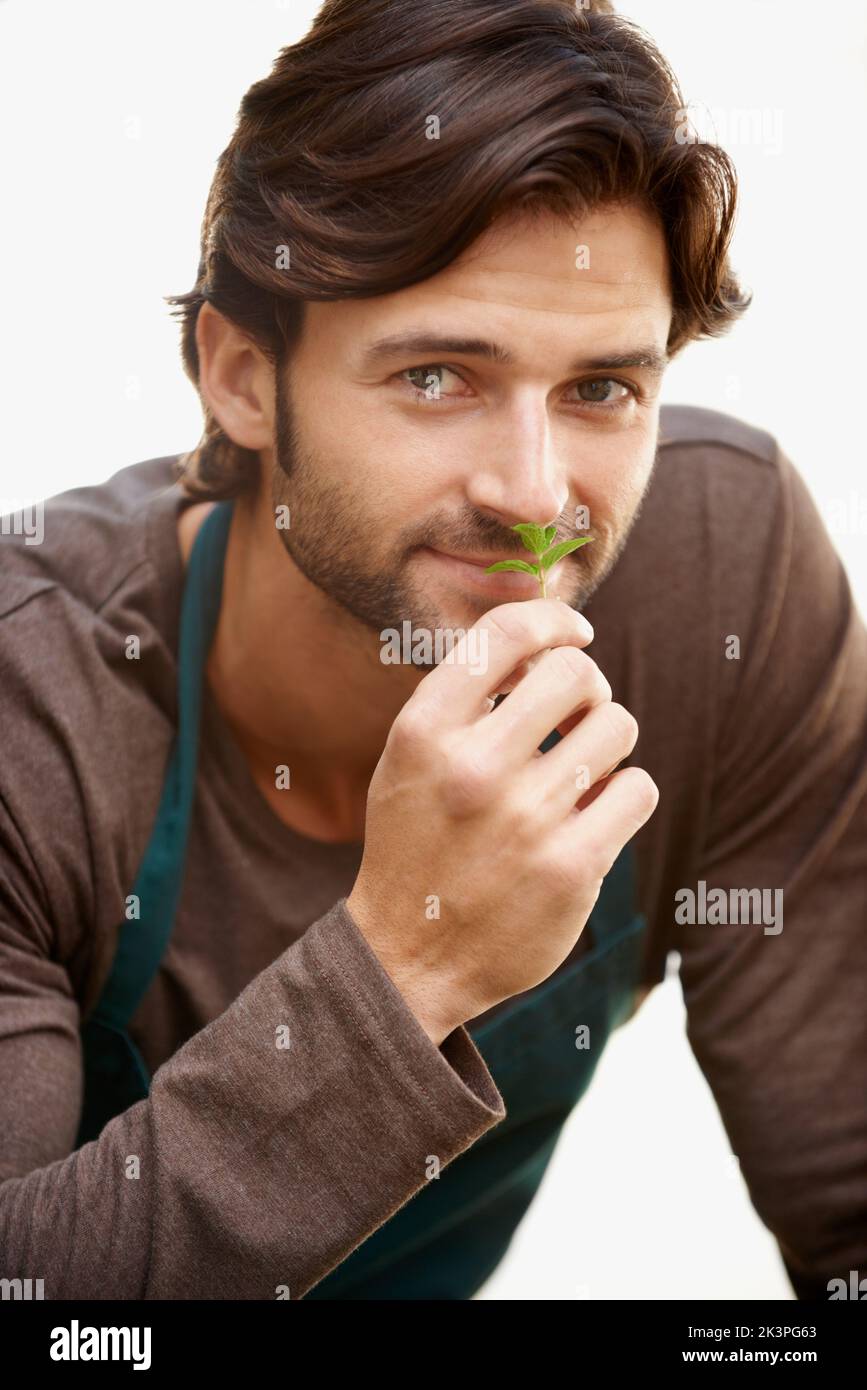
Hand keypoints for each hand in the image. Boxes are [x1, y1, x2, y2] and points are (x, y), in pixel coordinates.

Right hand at [347, 600, 657, 1043]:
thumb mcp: (409, 758)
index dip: (555, 618)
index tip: (576, 631)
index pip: (508, 633)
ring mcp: (524, 822)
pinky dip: (624, 795)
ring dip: (608, 742)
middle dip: (587, 688)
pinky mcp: (571, 868)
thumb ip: (464, 697)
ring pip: (617, 727)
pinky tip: (596, 813)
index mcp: (423, 731)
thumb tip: (548, 638)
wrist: (408, 957)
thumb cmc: (418, 841)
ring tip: (582, 771)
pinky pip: (637, 788)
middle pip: (576, 672)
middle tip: (577, 716)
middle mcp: (471, 769)